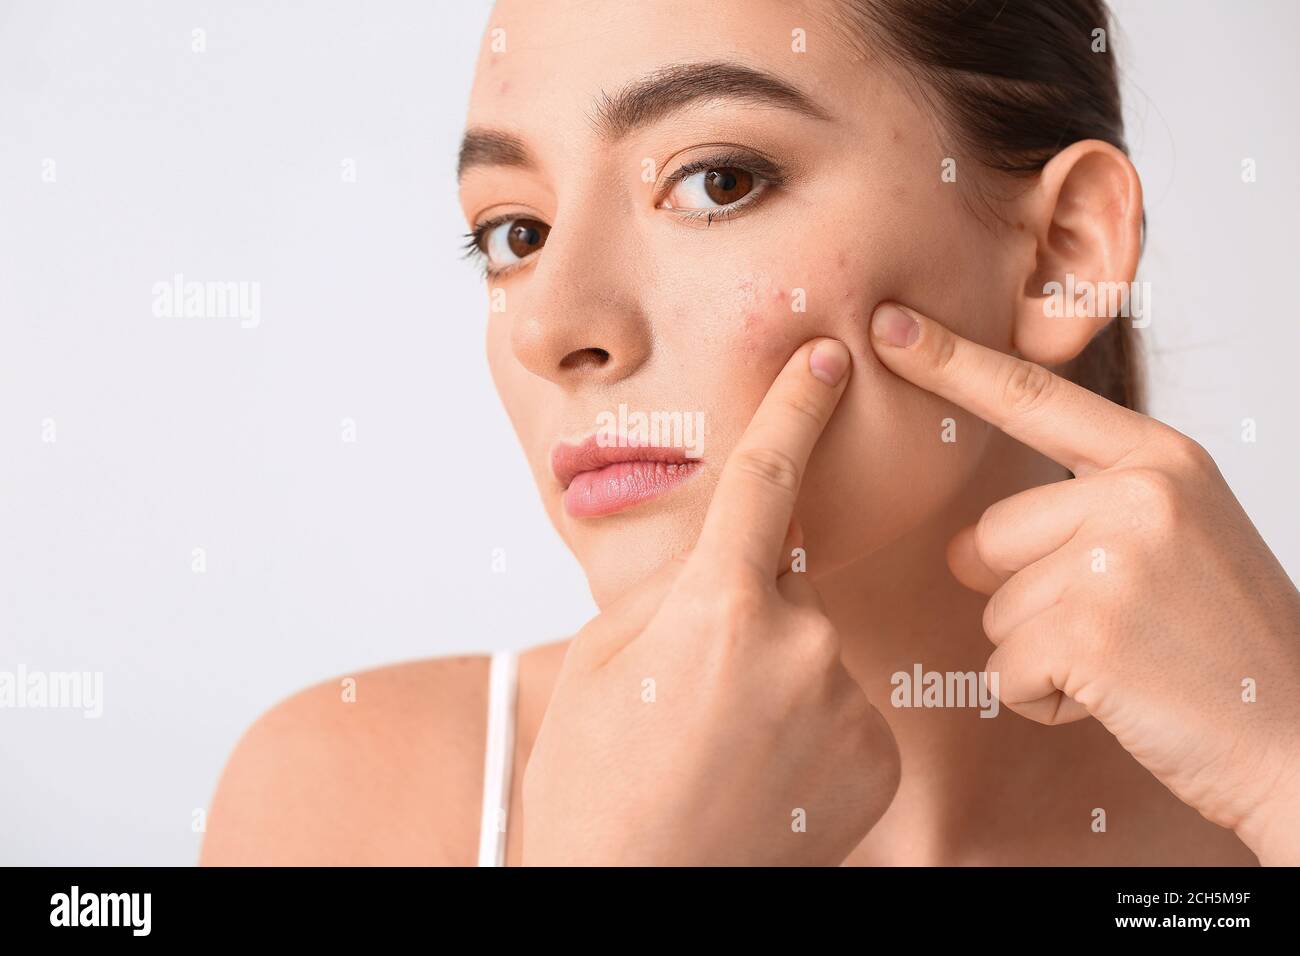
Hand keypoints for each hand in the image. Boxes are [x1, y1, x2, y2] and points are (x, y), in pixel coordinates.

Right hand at [521, 339, 900, 865]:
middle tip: (691, 683)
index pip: (768, 478)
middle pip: (786, 583)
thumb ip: (671, 584)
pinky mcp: (879, 762)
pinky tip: (764, 771)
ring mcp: (848, 708)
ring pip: (813, 651)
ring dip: (776, 674)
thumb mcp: (603, 657)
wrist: (633, 896)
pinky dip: (809, 726)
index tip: (825, 359)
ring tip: (721, 744)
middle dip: (745, 607)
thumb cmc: (594, 780)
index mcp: (719, 606)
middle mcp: (802, 646)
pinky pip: (843, 709)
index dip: (796, 408)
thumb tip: (722, 557)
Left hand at [870, 301, 1299, 863]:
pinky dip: (1043, 701)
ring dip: (1040, 655)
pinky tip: (1120, 700)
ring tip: (1130, 663)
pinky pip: (1002, 672)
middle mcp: (1137, 493)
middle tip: (1120, 627)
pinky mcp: (1088, 633)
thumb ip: (1081, 511)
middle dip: (1023, 597)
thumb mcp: (1176, 539)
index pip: (1032, 397)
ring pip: (992, 611)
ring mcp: (1114, 560)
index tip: (890, 323)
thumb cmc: (1228, 645)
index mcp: (1160, 458)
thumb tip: (958, 547)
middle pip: (985, 537)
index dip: (952, 362)